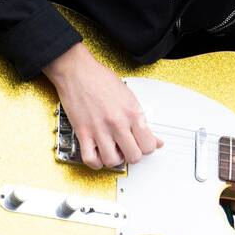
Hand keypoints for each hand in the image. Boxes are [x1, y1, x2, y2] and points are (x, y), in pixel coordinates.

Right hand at [42, 41, 161, 169]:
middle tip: (126, 148)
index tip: (140, 144)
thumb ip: (142, 121)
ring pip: (112, 161)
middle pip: (133, 156)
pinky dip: (94, 162)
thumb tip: (156, 139)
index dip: (146, 148)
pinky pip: (90, 159)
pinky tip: (97, 154)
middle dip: (131, 155)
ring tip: (112, 150)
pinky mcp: (82, 132)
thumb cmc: (101, 80)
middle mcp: (117, 123)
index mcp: (132, 113)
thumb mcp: (129, 97)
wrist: (78, 71)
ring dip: (113, 159)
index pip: (148, 145)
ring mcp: (99, 129)